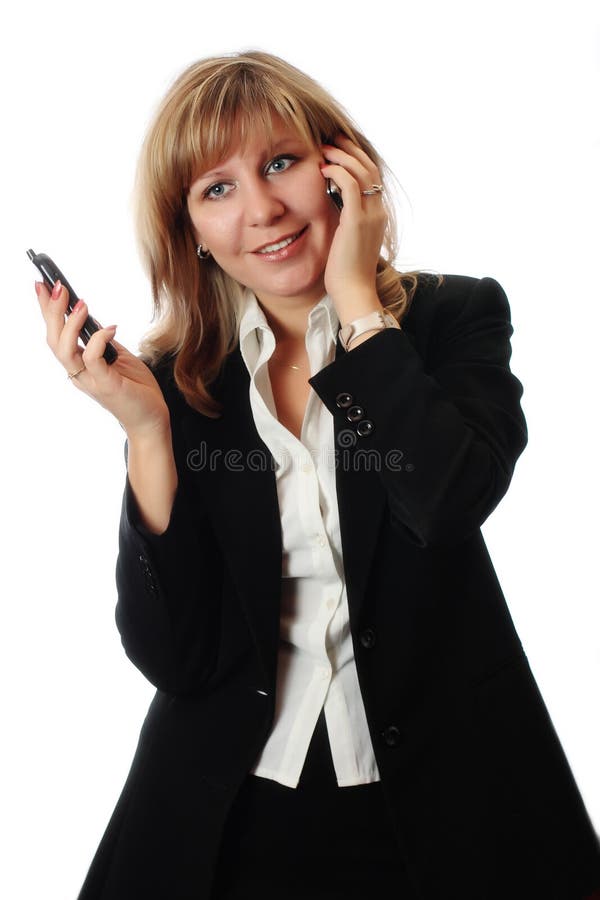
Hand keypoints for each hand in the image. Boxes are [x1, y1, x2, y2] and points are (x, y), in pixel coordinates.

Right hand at [35, 280, 169, 438]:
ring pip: (64, 350)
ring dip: (70, 323)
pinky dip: (99, 339)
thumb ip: (103, 342)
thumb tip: (93, 320)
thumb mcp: (118, 357)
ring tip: (81, 304)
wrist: (151, 419)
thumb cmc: (136, 389)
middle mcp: (79, 374)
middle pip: (53, 340)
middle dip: (52, 311)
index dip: (47, 311)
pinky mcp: (106, 384)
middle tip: (58, 287)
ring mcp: (90, 380)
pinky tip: (111, 328)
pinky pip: (92, 358)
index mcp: (79, 366)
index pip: (56, 336)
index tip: (43, 286)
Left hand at [320, 135, 386, 319]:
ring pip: (362, 173)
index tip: (339, 149)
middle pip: (370, 169)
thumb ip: (343, 221)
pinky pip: (351, 187)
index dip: (356, 160)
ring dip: (343, 156)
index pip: (371, 178)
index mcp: (377, 216)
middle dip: (351, 150)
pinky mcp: (357, 222)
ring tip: (325, 148)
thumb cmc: (345, 273)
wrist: (354, 293)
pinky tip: (324, 169)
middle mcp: (378, 212)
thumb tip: (330, 207)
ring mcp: (370, 216)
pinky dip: (338, 173)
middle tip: (332, 138)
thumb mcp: (346, 241)